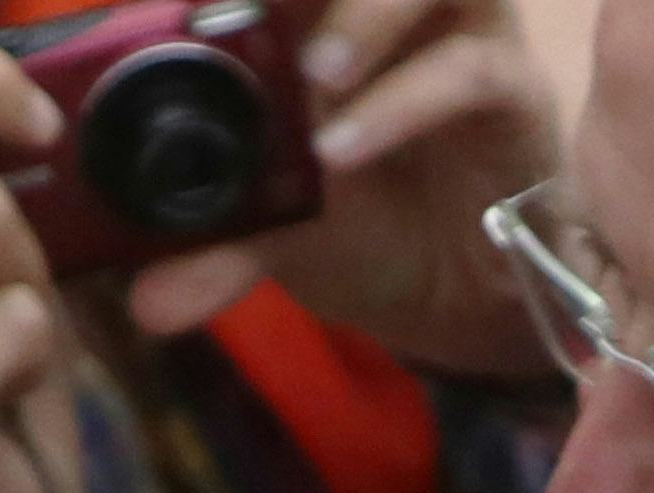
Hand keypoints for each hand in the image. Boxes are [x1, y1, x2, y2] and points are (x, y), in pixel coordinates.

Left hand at [128, 0, 557, 369]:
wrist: (454, 295)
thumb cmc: (361, 231)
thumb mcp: (272, 240)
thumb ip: (213, 252)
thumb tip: (145, 303)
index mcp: (314, 16)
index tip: (185, 1)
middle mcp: (384, 8)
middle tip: (239, 4)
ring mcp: (452, 34)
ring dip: (365, 13)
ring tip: (314, 75)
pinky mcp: (508, 85)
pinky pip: (466, 71)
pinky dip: (400, 104)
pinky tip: (344, 150)